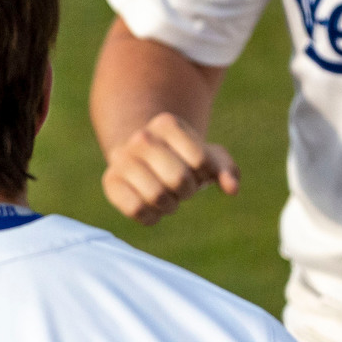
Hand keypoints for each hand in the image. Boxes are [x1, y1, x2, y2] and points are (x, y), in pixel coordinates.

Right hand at [99, 112, 239, 225]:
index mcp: (167, 124)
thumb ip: (226, 170)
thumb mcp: (207, 157)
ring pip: (156, 196)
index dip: (204, 175)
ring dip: (170, 206)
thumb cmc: (181, 159)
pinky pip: (136, 209)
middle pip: (178, 179)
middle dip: (187, 192)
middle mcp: (141, 138)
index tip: (196, 172)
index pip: (199, 161)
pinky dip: (151, 217)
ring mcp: (121, 159)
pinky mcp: (110, 182)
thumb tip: (232, 190)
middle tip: (181, 189)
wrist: (141, 157)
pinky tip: (152, 209)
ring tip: (167, 198)